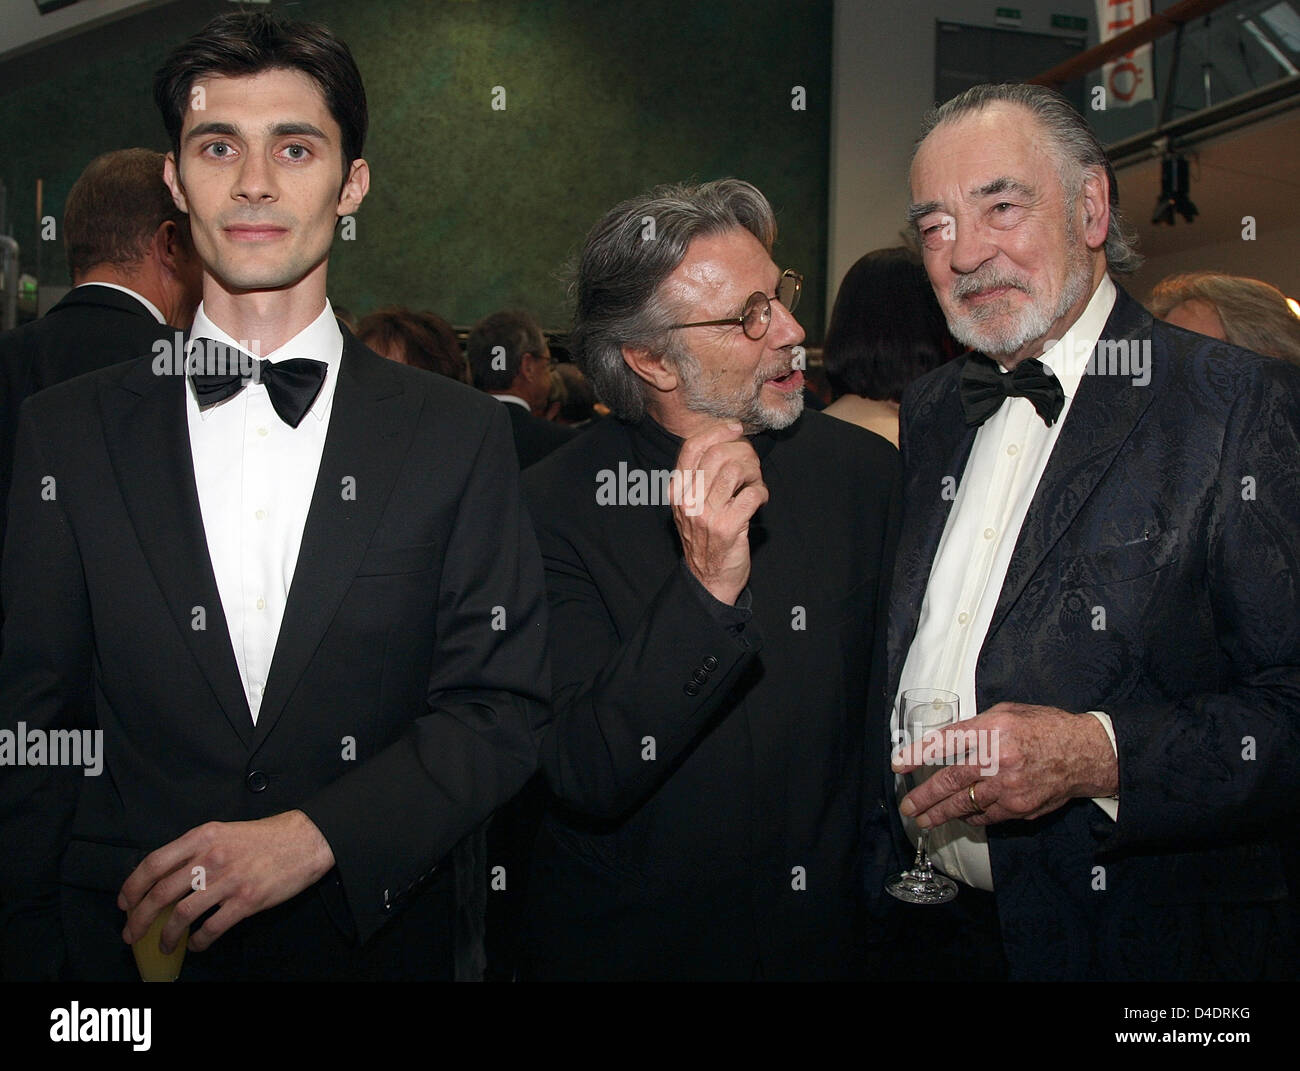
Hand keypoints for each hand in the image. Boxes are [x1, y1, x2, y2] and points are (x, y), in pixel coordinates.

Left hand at [118, 810, 334, 953]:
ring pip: (181, 915)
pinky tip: (196, 945)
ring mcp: (229, 881)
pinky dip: (198, 942)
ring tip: (164, 945)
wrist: (306, 840)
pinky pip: (212, 928)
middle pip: (160, 894)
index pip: (153, 864)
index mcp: (202, 837)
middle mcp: (211, 858)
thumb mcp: (224, 831)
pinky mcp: (246, 901)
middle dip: (139, 919)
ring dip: (166, 936)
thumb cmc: (266, 836)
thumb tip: (167, 877)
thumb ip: (196, 849)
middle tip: (131, 934)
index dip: (132, 887)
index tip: (125, 903)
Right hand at [671, 423, 767, 604]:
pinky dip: (762, 492)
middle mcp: (688, 500)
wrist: (708, 579)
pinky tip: (760, 500)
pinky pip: (752, 495)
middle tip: (753, 463)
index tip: (736, 429)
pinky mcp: (728, 528)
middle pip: (718, 454)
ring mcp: (706, 514)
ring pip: (735, 470)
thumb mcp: (690, 507)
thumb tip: (725, 443)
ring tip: (756, 483)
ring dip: (754, 472)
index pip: (692, 447)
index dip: (717, 432)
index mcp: (677, 491)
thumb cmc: (704, 538)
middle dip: (743, 452)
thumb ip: (699, 478)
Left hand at [892, 702, 1118, 828]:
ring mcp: (1009, 787)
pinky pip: (986, 816)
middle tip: (907, 806)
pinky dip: (970, 817)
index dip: (918, 755)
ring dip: (940, 813)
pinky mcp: (1019, 807)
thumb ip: (976, 727)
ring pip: (964, 804)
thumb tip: (947, 742)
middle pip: (950, 781)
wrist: (1084, 753)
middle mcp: (998, 759)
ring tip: (923, 819)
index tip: (898, 765)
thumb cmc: (1045, 728)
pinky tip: (959, 817)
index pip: (945, 742)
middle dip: (924, 796)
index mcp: (992, 730)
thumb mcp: (1007, 713)